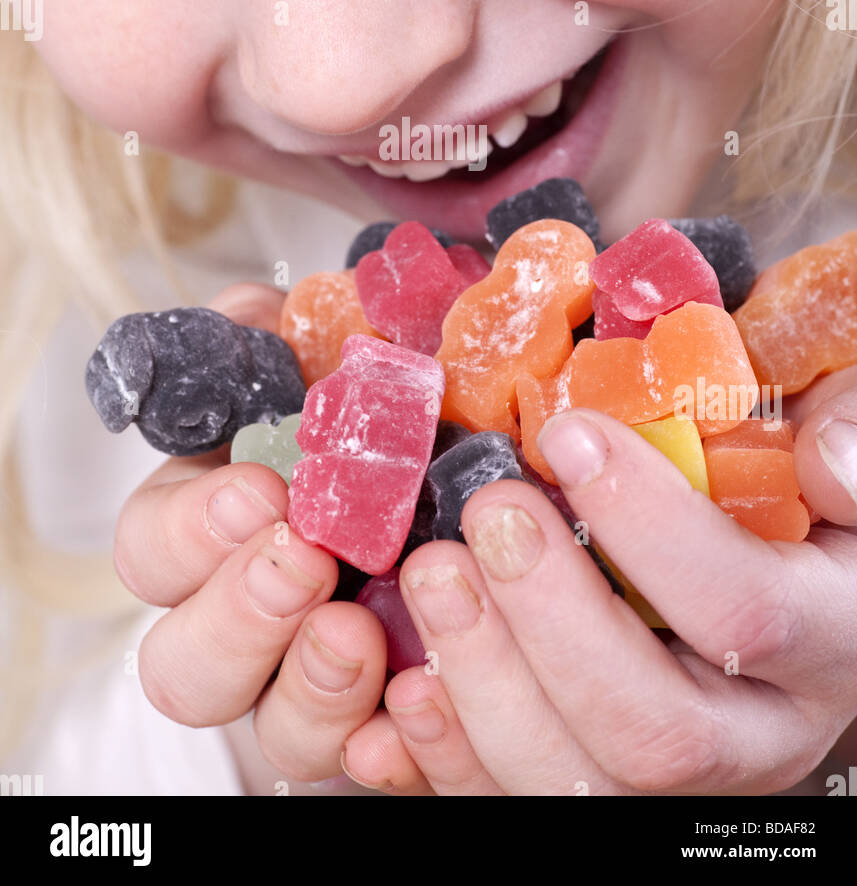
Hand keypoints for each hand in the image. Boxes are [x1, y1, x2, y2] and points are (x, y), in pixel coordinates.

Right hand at [113, 283, 396, 787]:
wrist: (485, 465)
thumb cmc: (383, 413)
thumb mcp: (326, 357)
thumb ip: (275, 332)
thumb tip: (251, 312)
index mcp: (212, 528)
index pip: (155, 551)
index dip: (191, 532)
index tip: (259, 493)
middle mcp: (249, 619)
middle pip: (187, 666)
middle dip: (238, 617)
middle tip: (304, 562)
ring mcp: (316, 681)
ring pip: (276, 730)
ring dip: (311, 691)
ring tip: (359, 635)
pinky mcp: (394, 720)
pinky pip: (377, 760)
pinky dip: (391, 747)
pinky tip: (417, 709)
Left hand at [342, 385, 856, 795]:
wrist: (797, 571)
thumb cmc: (811, 503)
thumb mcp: (853, 453)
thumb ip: (853, 448)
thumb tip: (827, 457)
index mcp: (831, 638)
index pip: (745, 611)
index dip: (648, 528)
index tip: (570, 437)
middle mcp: (760, 732)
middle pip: (654, 731)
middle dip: (550, 620)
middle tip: (490, 515)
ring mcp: (684, 776)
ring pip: (581, 786)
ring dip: (484, 683)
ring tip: (434, 574)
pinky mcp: (610, 784)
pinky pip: (522, 804)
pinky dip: (450, 757)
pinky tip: (406, 687)